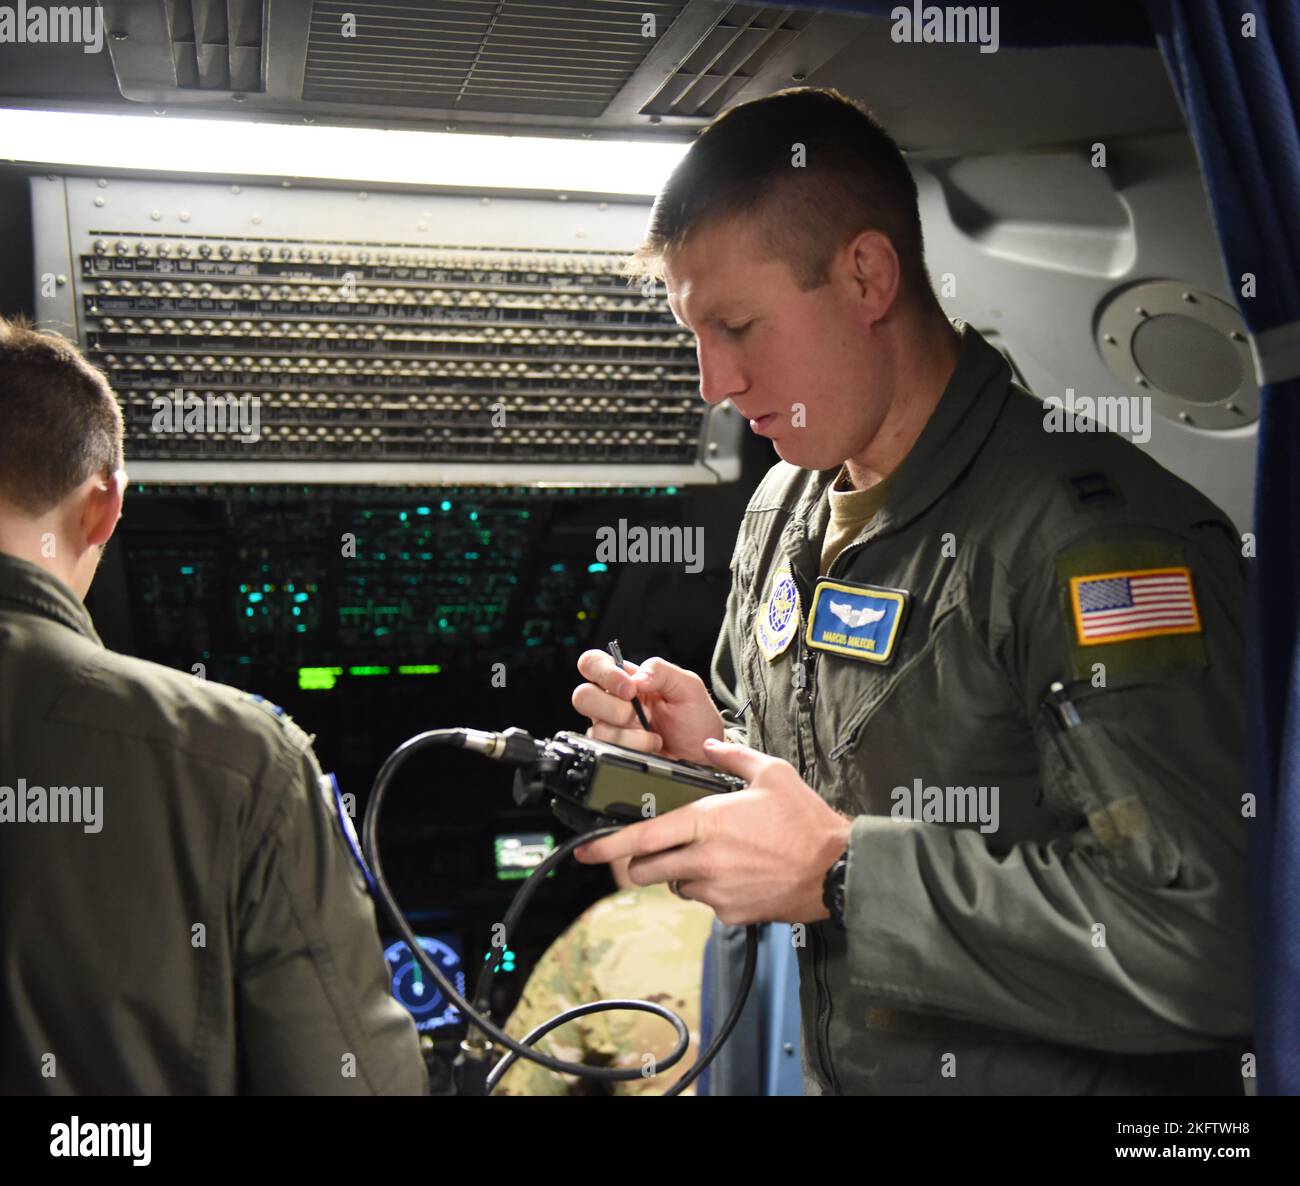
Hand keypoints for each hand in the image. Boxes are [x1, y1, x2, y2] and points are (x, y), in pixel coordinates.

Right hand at [571, 650, 725, 764]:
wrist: (702, 752)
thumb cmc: (695, 716)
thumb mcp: (687, 685)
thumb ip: (661, 671)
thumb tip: (636, 678)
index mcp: (626, 678)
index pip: (592, 663)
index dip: (603, 673)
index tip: (629, 689)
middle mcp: (612, 700)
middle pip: (582, 696)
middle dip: (613, 707)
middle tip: (639, 714)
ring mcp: (611, 727)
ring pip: (596, 726)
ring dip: (629, 733)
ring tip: (654, 734)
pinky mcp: (614, 750)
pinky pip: (607, 747)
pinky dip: (633, 747)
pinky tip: (651, 746)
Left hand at [573, 738, 853, 924]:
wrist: (837, 870)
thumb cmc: (805, 822)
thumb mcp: (772, 773)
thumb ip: (732, 756)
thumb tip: (709, 745)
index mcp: (707, 822)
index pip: (643, 838)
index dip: (608, 846)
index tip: (586, 851)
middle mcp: (704, 859)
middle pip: (647, 869)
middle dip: (642, 862)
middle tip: (655, 850)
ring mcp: (715, 890)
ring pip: (676, 885)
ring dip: (681, 873)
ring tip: (714, 857)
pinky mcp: (729, 912)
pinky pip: (704, 902)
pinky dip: (710, 890)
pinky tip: (737, 874)